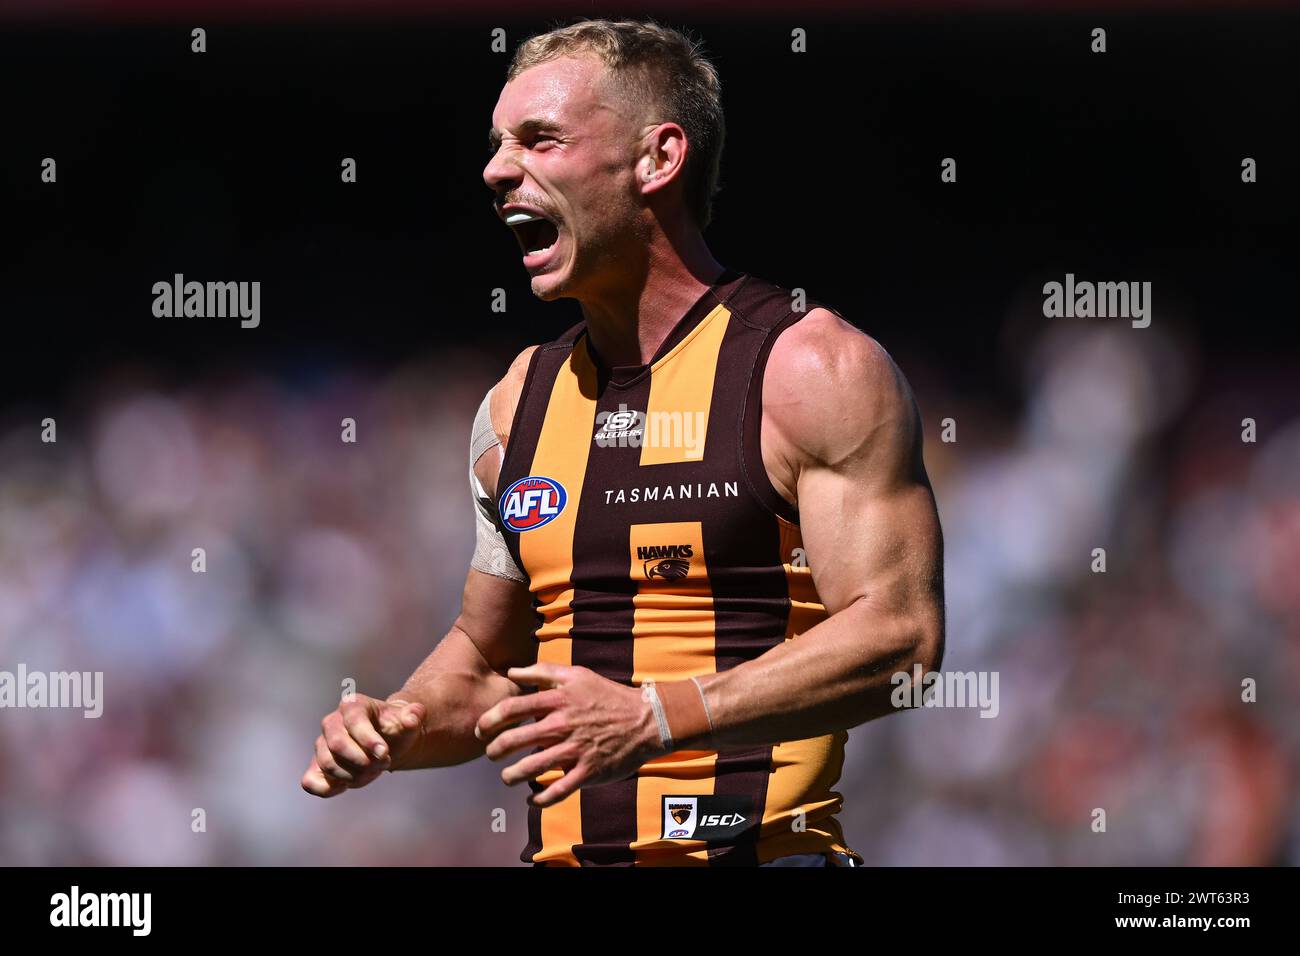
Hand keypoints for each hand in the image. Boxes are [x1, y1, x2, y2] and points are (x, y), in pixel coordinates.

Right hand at [301, 694, 426, 797]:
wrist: (386, 743)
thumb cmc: (396, 729)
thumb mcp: (409, 720)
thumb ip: (414, 716)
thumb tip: (412, 717)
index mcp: (352, 705)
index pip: (353, 720)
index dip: (368, 740)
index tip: (385, 754)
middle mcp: (332, 722)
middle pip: (336, 744)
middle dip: (363, 761)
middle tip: (384, 764)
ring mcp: (321, 745)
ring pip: (329, 764)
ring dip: (354, 775)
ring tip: (375, 772)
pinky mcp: (316, 766)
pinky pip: (310, 782)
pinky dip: (327, 789)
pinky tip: (346, 786)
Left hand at [475, 663, 664, 807]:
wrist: (645, 720)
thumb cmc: (606, 695)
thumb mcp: (577, 675)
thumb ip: (542, 672)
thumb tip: (511, 672)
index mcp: (558, 700)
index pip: (512, 709)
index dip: (490, 720)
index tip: (481, 729)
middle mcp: (562, 725)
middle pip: (515, 740)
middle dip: (495, 750)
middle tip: (491, 754)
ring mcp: (575, 750)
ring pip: (531, 768)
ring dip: (512, 776)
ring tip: (507, 777)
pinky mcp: (587, 773)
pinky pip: (557, 791)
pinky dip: (540, 799)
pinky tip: (531, 799)